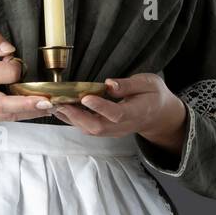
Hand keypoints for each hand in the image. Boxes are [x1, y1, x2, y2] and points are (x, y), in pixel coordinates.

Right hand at [0, 31, 56, 124]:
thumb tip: (10, 50)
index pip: (4, 73)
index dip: (15, 66)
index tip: (15, 63)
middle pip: (4, 103)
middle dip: (28, 103)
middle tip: (48, 101)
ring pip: (8, 115)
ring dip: (31, 112)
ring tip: (50, 106)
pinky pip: (6, 119)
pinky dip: (24, 115)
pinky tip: (37, 110)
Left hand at [52, 72, 187, 151]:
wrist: (160, 116)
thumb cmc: (154, 96)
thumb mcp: (148, 83)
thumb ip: (129, 85)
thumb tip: (109, 84)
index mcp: (136, 112)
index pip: (116, 113)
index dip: (100, 107)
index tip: (85, 97)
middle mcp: (123, 125)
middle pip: (98, 127)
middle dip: (76, 116)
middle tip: (60, 102)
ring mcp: (114, 131)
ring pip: (90, 130)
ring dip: (71, 119)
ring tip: (55, 105)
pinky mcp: (107, 130)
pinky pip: (88, 129)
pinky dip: (73, 120)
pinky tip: (62, 109)